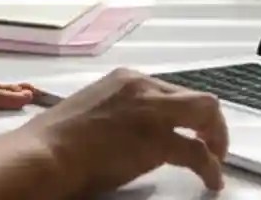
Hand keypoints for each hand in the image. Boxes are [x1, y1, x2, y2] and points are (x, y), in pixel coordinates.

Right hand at [22, 68, 229, 196]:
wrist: (44, 154)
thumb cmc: (57, 141)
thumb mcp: (93, 110)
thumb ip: (119, 112)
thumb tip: (134, 130)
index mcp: (126, 79)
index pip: (171, 91)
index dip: (186, 114)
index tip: (188, 132)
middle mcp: (142, 86)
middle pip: (195, 97)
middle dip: (210, 123)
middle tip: (211, 147)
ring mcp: (151, 111)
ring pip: (205, 112)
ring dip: (217, 138)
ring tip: (216, 161)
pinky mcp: (156, 139)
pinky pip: (197, 151)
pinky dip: (210, 166)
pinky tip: (212, 180)